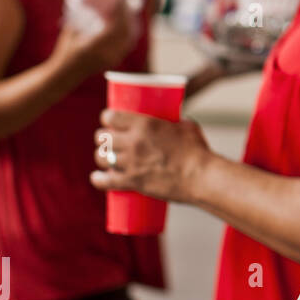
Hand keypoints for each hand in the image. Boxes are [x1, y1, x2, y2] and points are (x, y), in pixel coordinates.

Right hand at [52, 0, 137, 79]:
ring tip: (127, 8)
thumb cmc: (64, 51)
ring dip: (129, 21)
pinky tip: (127, 22)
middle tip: (125, 0)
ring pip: (129, 37)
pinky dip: (129, 31)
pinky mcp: (115, 60)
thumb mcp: (70, 32)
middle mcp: (107, 54)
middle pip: (125, 31)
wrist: (65, 75)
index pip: (114, 27)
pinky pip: (127, 44)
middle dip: (126, 14)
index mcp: (94, 47)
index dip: (120, 12)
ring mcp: (113, 58)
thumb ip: (80, 18)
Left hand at [90, 109, 210, 201]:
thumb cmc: (198, 151)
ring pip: (102, 158)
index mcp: (144, 125)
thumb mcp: (187, 127)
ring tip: (108, 159)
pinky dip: (98, 179)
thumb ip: (175, 122)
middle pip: (102, 137)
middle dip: (103, 138)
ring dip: (103, 157)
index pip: (111, 117)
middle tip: (110, 141)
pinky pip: (104, 181)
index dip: (108, 118)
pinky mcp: (132, 182)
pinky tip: (98, 177)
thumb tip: (173, 122)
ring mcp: (131, 163)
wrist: (201, 177)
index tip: (110, 121)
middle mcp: (133, 142)